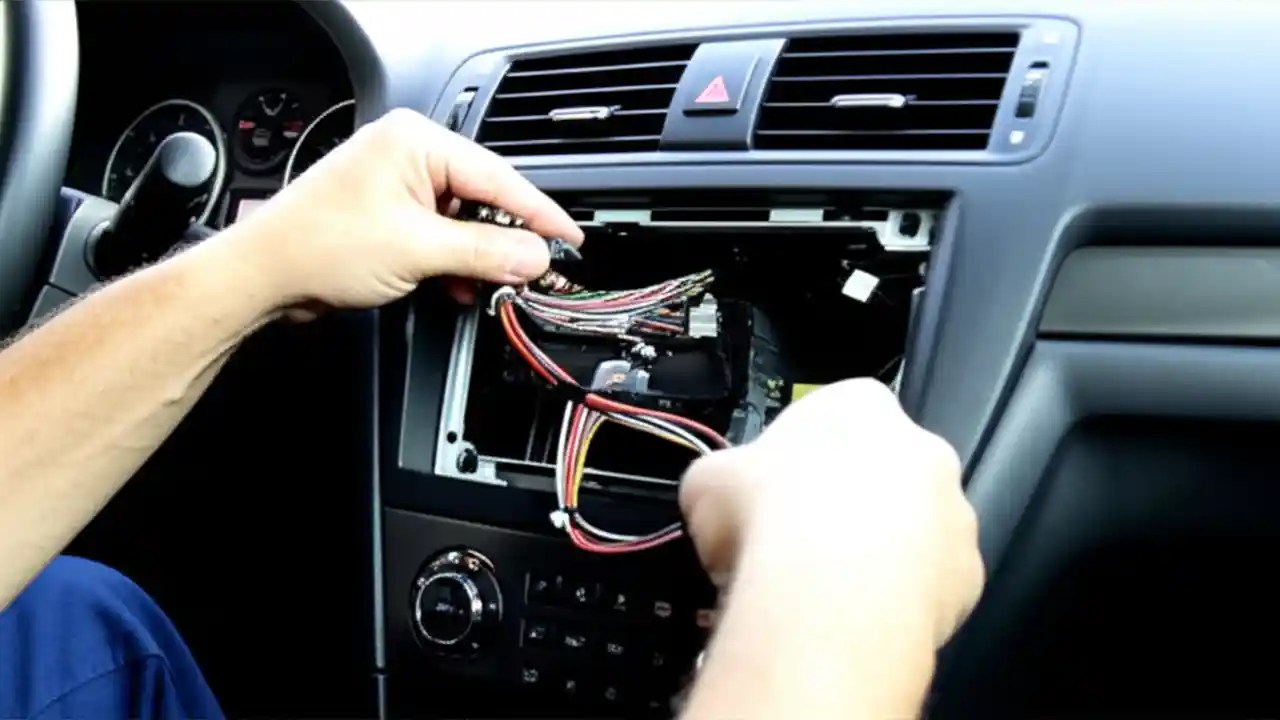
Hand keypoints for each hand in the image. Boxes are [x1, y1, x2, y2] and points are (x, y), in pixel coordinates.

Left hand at [216, 107, 582, 313]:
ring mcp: (397, 184)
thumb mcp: (418, 251)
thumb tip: (533, 256)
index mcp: (416, 140)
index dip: (539, 213)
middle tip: (534, 271)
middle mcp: (408, 154)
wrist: (263, 275)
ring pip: (464, 221)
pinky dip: (454, 262)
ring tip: (492, 286)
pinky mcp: (390, 215)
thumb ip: (485, 252)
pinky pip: (440, 235)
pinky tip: (460, 286)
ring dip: (478, 258)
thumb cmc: (318, 245)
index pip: (499, 176)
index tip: (570, 238)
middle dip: (506, 240)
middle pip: (484, 197)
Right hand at [680, 378, 983, 648]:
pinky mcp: (967, 576)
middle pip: (876, 474)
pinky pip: (929, 586)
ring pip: (911, 531)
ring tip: (823, 589)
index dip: (794, 461)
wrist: (826, 593)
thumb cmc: (772, 520)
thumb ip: (722, 477)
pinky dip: (897, 601)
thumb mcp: (708, 479)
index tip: (770, 494)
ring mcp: (952, 513)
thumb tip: (716, 497)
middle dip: (841, 506)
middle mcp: (920, 450)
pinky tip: (854, 616)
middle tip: (794, 543)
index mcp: (859, 405)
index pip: (829, 421)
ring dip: (874, 553)